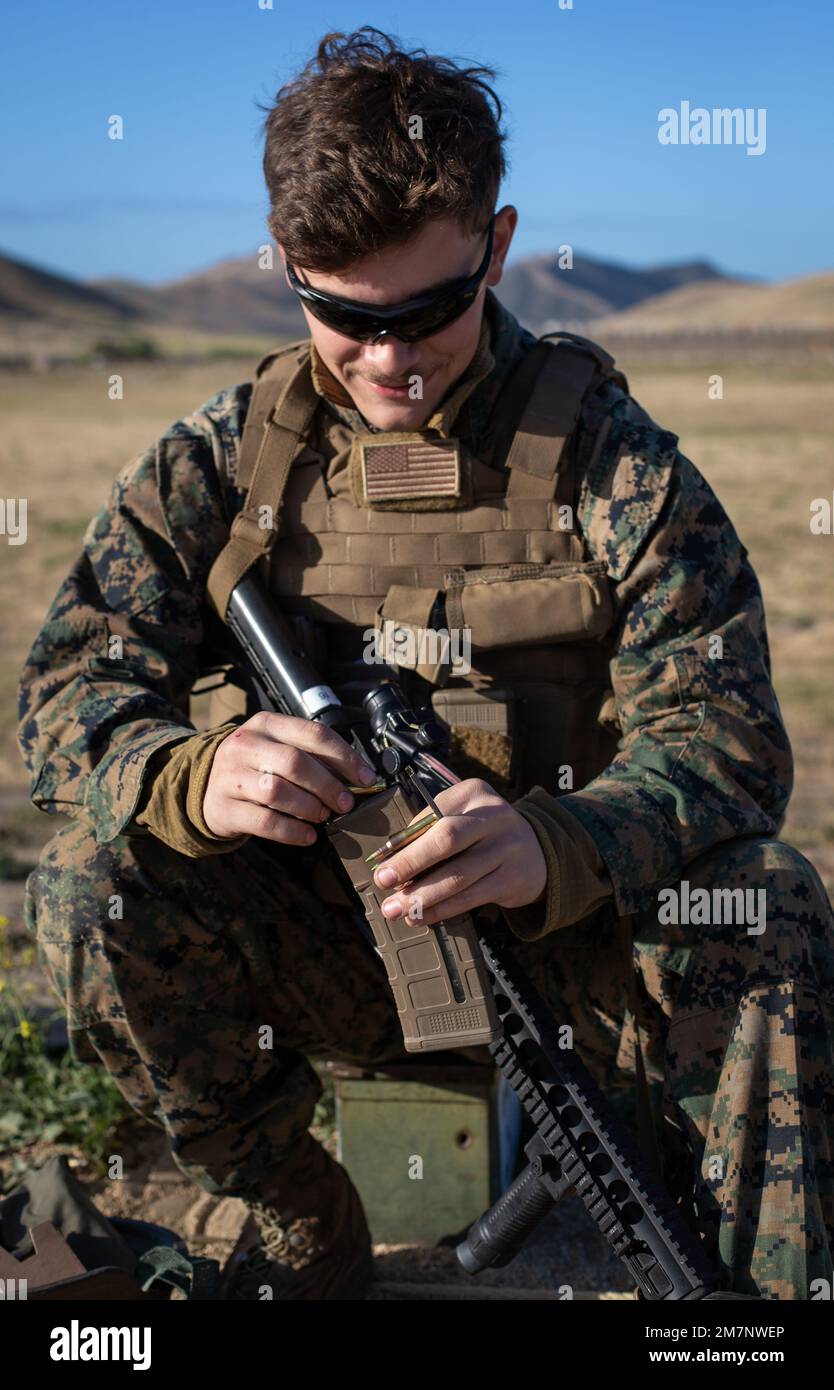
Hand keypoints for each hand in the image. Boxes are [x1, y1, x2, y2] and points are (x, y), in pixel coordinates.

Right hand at [202, 710, 376, 844]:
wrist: (204, 786)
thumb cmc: (255, 766)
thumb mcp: (277, 747)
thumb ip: (311, 756)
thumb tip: (356, 777)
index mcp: (266, 724)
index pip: (313, 733)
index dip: (345, 757)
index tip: (366, 778)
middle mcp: (246, 745)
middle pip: (296, 763)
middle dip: (328, 785)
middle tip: (345, 802)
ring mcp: (231, 776)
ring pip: (278, 792)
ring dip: (310, 807)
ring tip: (323, 816)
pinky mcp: (225, 808)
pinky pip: (265, 822)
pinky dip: (293, 832)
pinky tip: (308, 835)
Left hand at [372, 778, 546, 925]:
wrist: (539, 851)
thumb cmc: (484, 835)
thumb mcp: (463, 818)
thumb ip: (431, 832)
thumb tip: (391, 862)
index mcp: (473, 793)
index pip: (432, 816)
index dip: (403, 841)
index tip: (380, 862)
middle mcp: (494, 815)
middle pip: (446, 840)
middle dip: (410, 863)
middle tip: (383, 882)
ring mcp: (508, 847)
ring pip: (458, 875)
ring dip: (421, 896)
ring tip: (395, 908)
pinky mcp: (514, 877)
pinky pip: (471, 897)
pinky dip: (442, 909)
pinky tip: (421, 916)